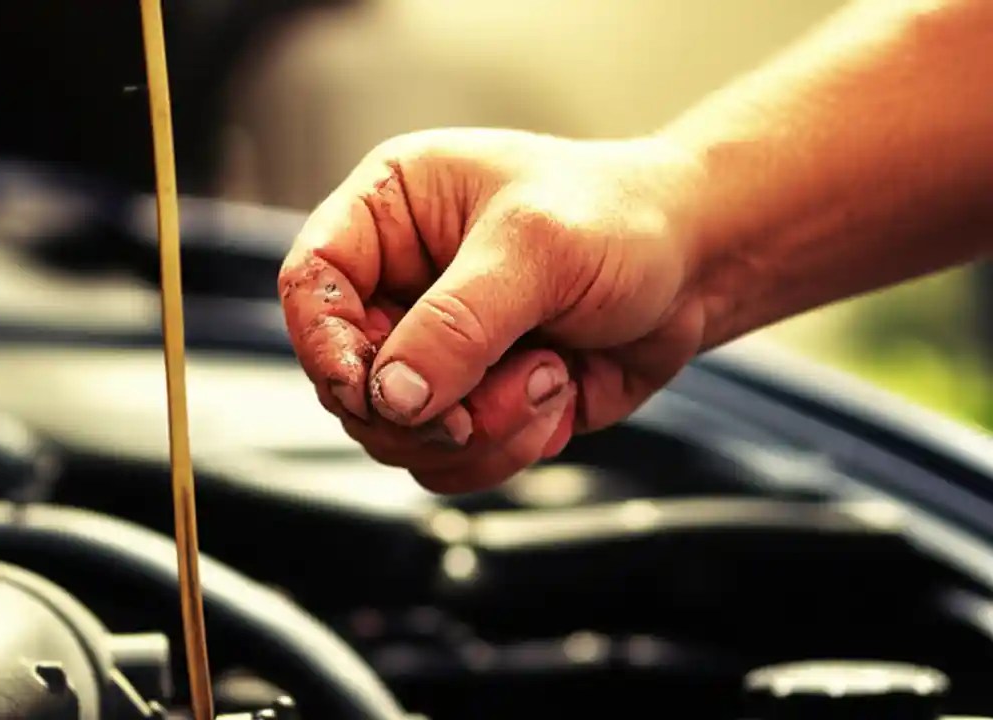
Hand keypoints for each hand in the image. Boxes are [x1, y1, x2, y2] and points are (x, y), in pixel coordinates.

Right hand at [278, 128, 708, 492]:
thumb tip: (391, 398)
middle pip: (346, 379)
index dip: (323, 341)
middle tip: (482, 401)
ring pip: (398, 434)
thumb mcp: (537, 248)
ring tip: (546, 376)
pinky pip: (451, 462)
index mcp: (389, 215)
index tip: (365, 385)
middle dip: (422, 407)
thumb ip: (458, 324)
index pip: (310, 282)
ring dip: (478, 431)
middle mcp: (398, 287)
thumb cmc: (618, 218)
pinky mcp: (472, 404)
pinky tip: (557, 393)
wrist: (695, 266)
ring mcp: (434, 353)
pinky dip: (506, 448)